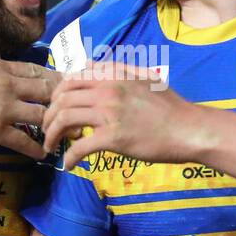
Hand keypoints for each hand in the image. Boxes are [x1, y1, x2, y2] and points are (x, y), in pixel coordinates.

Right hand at [0, 57, 59, 160]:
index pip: (36, 71)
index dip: (54, 77)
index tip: (66, 83)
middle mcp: (7, 86)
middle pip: (46, 90)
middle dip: (63, 100)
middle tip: (75, 107)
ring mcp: (3, 109)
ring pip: (40, 116)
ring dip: (55, 125)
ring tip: (66, 133)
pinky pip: (23, 141)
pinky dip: (36, 149)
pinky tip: (44, 155)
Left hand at [42, 62, 206, 170]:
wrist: (189, 129)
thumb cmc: (171, 107)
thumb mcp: (145, 78)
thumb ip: (120, 72)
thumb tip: (98, 70)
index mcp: (113, 74)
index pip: (72, 78)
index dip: (58, 94)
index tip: (56, 107)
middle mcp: (107, 89)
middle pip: (62, 98)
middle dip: (49, 115)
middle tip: (47, 129)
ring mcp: (109, 113)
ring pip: (64, 119)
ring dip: (52, 134)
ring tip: (51, 146)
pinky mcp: (113, 137)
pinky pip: (79, 147)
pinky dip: (69, 157)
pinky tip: (68, 164)